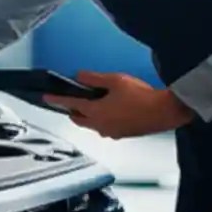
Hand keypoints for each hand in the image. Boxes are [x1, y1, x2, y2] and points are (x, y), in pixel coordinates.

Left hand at [43, 71, 194, 138]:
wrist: (164, 112)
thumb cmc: (141, 97)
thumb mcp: (115, 80)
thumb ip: (94, 78)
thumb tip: (80, 76)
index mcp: (95, 112)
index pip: (70, 104)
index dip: (57, 100)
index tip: (47, 98)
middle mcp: (100, 126)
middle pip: (79, 119)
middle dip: (72, 110)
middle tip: (71, 100)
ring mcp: (111, 132)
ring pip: (92, 125)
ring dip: (87, 115)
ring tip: (93, 102)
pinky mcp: (122, 134)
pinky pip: (105, 128)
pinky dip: (101, 119)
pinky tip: (110, 110)